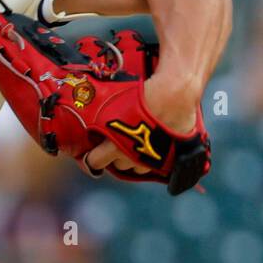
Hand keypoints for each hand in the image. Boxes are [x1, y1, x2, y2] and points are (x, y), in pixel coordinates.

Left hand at [81, 71, 201, 175]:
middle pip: (117, 165)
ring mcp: (151, 161)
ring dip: (135, 158)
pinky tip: (154, 143)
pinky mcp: (168, 160)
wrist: (174, 95)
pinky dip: (153, 159)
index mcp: (114, 147)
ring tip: (140, 139)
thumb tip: (88, 120)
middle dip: (116, 155)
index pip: (94, 162)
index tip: (94, 151)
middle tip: (120, 138)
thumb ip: (99, 118)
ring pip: (137, 167)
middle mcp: (131, 158)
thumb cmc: (142, 97)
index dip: (92, 156)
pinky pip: (156, 167)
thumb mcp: (112, 103)